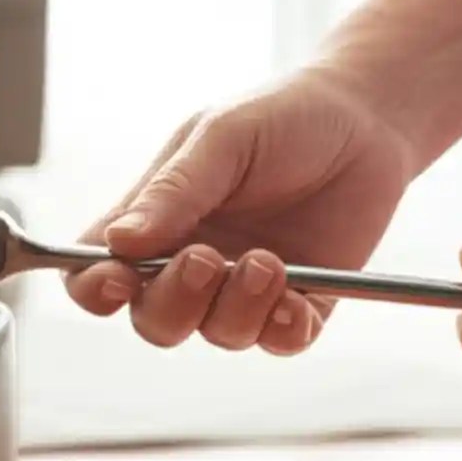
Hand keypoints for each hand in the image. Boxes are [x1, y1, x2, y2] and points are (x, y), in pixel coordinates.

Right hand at [63, 69, 415, 354]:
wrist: (367, 119)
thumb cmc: (281, 117)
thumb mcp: (221, 138)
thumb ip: (173, 191)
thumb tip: (117, 242)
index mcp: (155, 220)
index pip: (97, 271)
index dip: (93, 288)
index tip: (117, 280)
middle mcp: (192, 261)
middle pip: (153, 319)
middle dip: (173, 304)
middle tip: (207, 260)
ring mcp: (245, 288)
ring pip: (215, 334)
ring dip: (235, 308)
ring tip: (269, 261)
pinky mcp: (303, 302)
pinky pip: (279, 342)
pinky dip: (283, 330)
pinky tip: (297, 301)